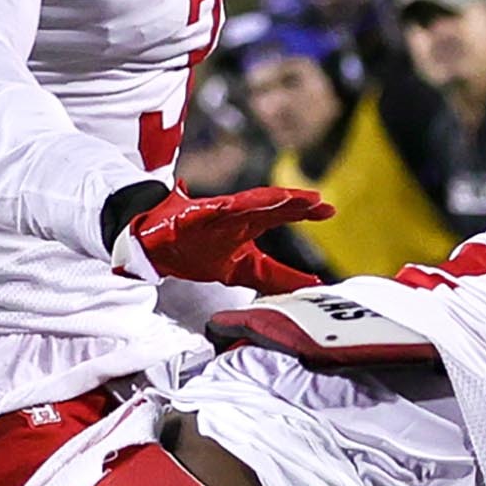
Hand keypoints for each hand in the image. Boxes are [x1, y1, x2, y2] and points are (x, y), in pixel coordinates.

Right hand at [111, 184, 333, 292]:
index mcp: (248, 225)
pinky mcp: (189, 219)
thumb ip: (276, 277)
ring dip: (264, 200)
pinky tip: (231, 204)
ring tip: (285, 198)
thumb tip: (312, 287)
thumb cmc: (199, 251)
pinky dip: (217, 209)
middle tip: (317, 201)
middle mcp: (234, 215)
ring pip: (241, 204)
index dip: (305, 211)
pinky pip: (204, 212)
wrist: (154, 246)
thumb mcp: (244, 270)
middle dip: (291, 202)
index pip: (281, 214)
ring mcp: (212, 215)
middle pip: (267, 205)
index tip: (330, 210)